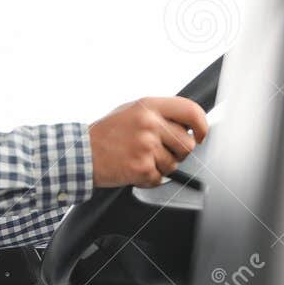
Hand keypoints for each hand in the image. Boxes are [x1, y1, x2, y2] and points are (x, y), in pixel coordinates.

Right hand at [87, 96, 209, 187]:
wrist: (82, 153)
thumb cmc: (107, 133)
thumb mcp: (132, 110)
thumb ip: (160, 113)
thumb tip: (189, 124)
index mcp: (148, 106)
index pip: (191, 111)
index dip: (202, 125)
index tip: (201, 135)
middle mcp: (149, 124)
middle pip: (187, 143)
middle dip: (179, 152)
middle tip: (161, 151)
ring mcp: (145, 146)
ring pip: (174, 164)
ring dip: (161, 166)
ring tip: (140, 158)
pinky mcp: (141, 167)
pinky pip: (159, 178)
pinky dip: (149, 178)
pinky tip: (134, 168)